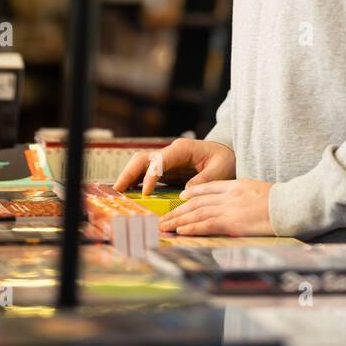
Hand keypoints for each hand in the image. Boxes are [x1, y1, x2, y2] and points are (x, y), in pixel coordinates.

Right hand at [113, 138, 235, 194]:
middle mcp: (170, 153)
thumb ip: (203, 180)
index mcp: (182, 149)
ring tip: (118, 195)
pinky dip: (136, 183)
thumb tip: (185, 194)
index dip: (151, 175)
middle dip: (128, 173)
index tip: (146, 193)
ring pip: (140, 166)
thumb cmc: (225, 160)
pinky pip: (146, 175)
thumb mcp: (220, 170)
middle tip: (117, 191)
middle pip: (142, 159)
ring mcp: (166, 162)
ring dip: (128, 178)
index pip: (160, 160)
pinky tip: (129, 196)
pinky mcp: (166, 171)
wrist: (227, 156)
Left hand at [161, 179, 273, 235]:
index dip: (192, 193)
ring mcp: (229, 209)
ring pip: (197, 213)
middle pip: (197, 202)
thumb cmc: (278, 200)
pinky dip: (191, 228)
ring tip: (165, 226)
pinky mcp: (232, 223)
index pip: (208, 188)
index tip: (181, 198)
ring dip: (179, 220)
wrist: (288, 205)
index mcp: (235, 185)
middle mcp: (228, 195)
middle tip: (163, 218)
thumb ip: (242, 193)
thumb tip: (235, 201)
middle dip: (178, 210)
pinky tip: (180, 231)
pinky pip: (206, 225)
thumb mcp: (257, 189)